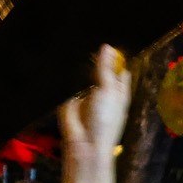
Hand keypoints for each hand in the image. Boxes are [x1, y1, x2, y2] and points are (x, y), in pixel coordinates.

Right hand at [62, 46, 132, 164]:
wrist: (83, 143)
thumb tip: (107, 47)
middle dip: (96, 58)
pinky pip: (70, 82)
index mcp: (119, 90)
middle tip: (89, 39)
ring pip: (84, 74)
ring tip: (75, 45)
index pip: (119, 69)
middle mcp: (104, 90)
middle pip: (101, 68)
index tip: (108, 42)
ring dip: (80, 65)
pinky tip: (63, 59)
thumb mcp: (108, 91)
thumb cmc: (104, 121)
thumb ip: (106, 69)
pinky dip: (68, 74)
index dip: (116, 58)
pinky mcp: (71, 97)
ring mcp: (87, 93)